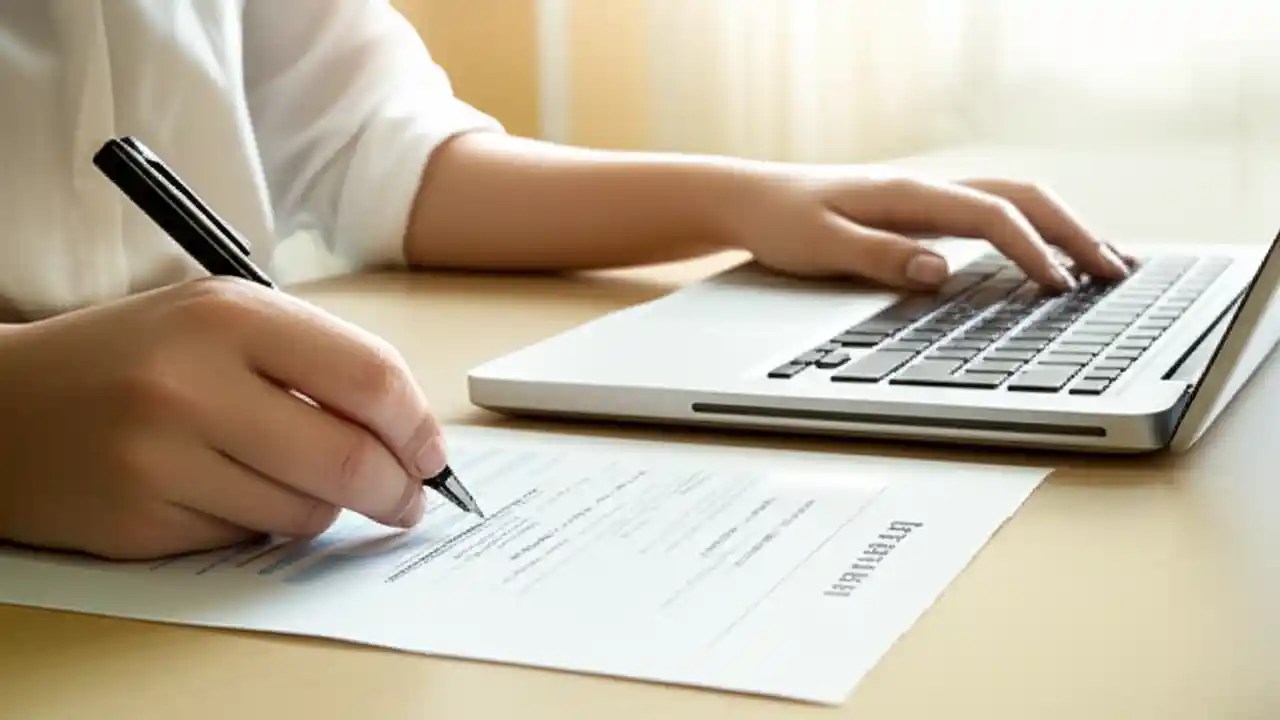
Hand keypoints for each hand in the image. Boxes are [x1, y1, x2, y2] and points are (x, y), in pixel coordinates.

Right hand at [0, 278, 444, 559]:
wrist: (5, 406)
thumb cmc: (136, 356)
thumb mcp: (222, 320)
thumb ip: (316, 361)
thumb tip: (409, 433)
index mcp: (228, 314)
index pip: (369, 377)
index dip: (418, 426)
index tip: (431, 454)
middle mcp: (193, 383)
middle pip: (351, 459)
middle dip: (399, 490)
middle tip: (408, 499)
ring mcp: (161, 457)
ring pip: (307, 511)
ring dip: (325, 506)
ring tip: (292, 477)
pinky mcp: (141, 520)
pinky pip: (249, 537)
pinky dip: (261, 522)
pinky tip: (222, 490)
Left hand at [723, 167, 1134, 290]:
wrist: (751, 198)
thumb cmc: (781, 222)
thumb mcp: (820, 246)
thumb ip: (879, 257)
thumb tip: (939, 271)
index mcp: (908, 196)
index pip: (990, 216)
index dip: (1030, 250)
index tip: (1060, 285)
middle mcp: (926, 190)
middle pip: (1021, 198)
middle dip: (1073, 232)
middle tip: (1117, 271)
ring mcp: (928, 198)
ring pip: (1014, 200)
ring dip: (1063, 226)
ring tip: (1107, 260)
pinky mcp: (923, 212)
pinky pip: (993, 213)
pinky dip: (1033, 229)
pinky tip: (1049, 253)